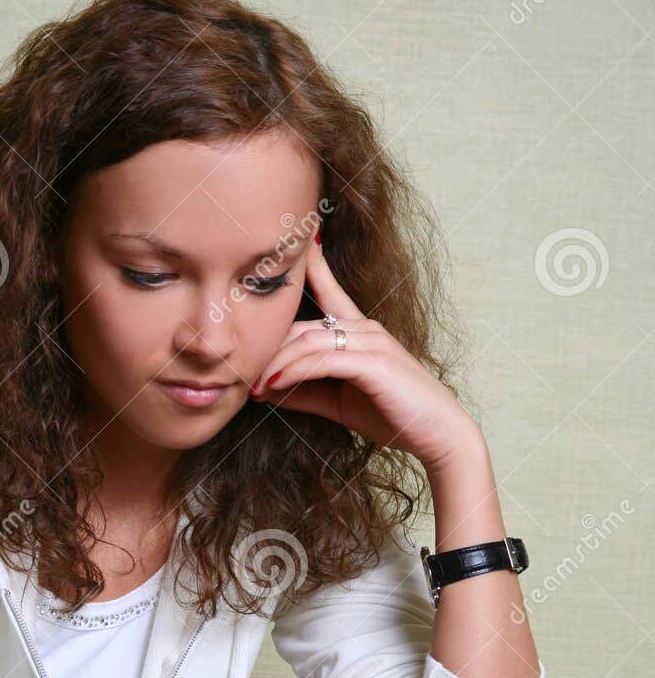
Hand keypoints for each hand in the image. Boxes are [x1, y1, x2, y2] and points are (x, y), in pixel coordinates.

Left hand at [250, 233, 481, 473]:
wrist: (437, 434)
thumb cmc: (392, 415)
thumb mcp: (338, 402)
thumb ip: (305, 390)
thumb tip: (266, 388)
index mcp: (360, 331)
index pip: (328, 290)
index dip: (308, 265)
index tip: (288, 243)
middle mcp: (365, 328)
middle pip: (303, 327)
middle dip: (269, 348)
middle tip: (241, 372)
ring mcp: (371, 342)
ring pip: (309, 342)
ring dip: (276, 365)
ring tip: (253, 386)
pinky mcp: (373, 363)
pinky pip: (322, 360)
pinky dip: (293, 372)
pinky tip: (274, 385)